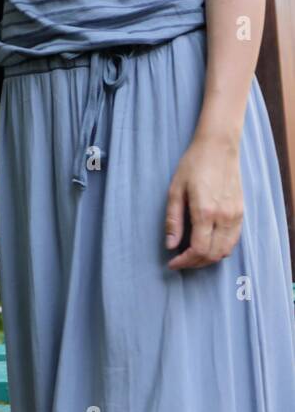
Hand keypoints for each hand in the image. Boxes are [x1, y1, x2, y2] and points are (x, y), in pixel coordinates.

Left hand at [164, 137, 243, 269]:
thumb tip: (170, 245)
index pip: (198, 249)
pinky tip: (207, 245)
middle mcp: (224, 217)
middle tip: (179, 262)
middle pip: (213, 254)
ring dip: (208, 258)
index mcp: (205, 211)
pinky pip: (234, 240)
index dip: (184, 261)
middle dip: (195, 263)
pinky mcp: (242, 212)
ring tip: (191, 256)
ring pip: (226, 250)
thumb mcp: (175, 190)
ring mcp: (236, 215)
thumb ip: (173, 220)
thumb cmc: (193, 165)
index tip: (172, 263)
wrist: (219, 148)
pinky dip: (221, 249)